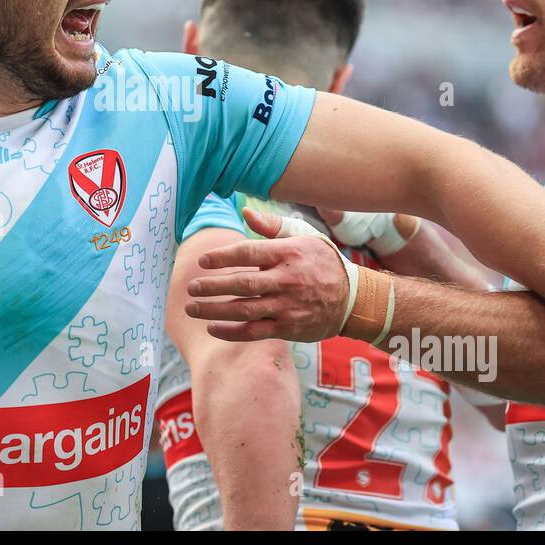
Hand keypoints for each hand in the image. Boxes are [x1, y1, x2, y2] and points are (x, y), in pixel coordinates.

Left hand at [185, 207, 348, 342]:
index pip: (248, 252)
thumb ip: (272, 226)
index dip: (222, 256)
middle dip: (212, 286)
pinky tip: (212, 328)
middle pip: (242, 283)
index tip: (203, 261)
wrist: (353, 299)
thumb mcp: (303, 237)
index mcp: (288, 253)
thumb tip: (245, 212)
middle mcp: (287, 280)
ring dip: (215, 310)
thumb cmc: (321, 262)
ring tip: (192, 308)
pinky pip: (254, 332)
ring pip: (244, 309)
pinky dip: (231, 332)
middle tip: (191, 287)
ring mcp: (287, 306)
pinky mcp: (288, 328)